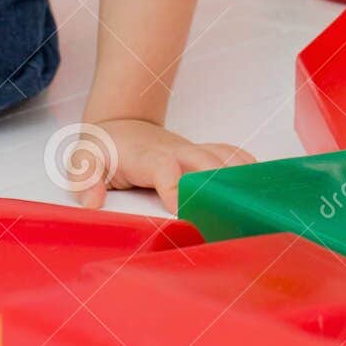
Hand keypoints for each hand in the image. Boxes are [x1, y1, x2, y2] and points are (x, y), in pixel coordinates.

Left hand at [62, 118, 255, 212]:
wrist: (120, 122)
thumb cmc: (104, 146)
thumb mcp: (84, 159)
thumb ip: (85, 178)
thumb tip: (92, 202)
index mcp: (147, 155)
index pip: (165, 167)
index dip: (176, 185)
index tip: (181, 209)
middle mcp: (177, 151)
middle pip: (206, 164)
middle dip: (219, 191)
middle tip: (231, 222)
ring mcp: (194, 152)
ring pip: (226, 160)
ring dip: (240, 182)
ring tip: (256, 212)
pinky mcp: (206, 156)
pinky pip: (235, 158)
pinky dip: (250, 172)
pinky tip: (261, 194)